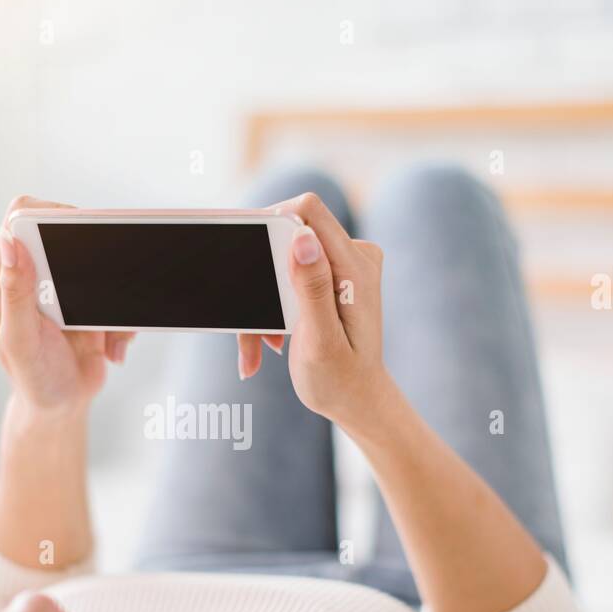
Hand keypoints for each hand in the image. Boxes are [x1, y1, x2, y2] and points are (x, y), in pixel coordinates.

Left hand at [0, 196, 134, 413]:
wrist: (60, 406)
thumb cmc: (32, 379)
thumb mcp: (20, 342)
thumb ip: (15, 294)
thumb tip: (10, 242)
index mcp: (6, 277)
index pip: (20, 217)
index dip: (49, 214)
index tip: (76, 237)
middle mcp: (35, 274)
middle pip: (68, 229)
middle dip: (95, 260)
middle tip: (96, 298)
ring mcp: (65, 286)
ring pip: (103, 263)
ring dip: (114, 299)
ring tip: (104, 339)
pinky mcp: (92, 302)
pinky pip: (119, 293)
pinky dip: (124, 322)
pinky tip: (111, 349)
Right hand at [236, 193, 389, 429]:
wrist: (356, 400)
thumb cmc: (340, 380)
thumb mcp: (321, 341)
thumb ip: (311, 288)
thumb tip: (302, 238)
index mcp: (355, 267)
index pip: (307, 211)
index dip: (272, 228)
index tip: (256, 268)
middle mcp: (354, 256)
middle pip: (289, 236)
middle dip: (264, 279)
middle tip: (262, 330)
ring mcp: (343, 263)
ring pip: (282, 259)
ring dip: (265, 302)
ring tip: (268, 344)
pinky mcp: (330, 275)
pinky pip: (289, 274)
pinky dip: (272, 308)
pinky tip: (273, 342)